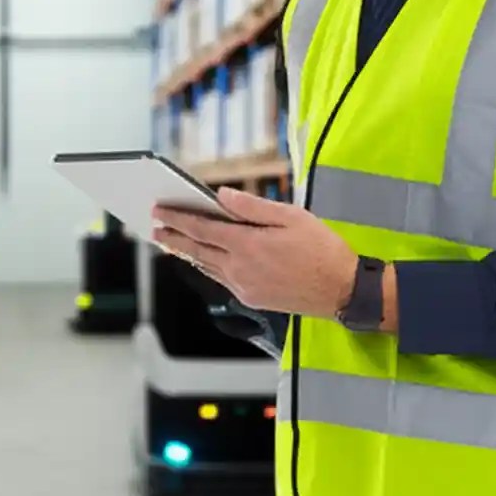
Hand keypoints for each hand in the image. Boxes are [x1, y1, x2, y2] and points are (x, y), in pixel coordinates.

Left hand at [152, 187, 359, 317]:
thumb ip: (253, 207)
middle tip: (154, 227)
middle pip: (197, 250)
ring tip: (170, 242)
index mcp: (248, 245)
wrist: (342, 290)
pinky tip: (203, 260)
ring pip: (207, 267)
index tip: (159, 210)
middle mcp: (239, 269)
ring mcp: (244, 287)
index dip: (177, 218)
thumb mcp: (292, 217)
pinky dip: (207, 266)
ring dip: (186, 253)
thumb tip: (223, 196)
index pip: (202, 228)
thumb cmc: (322, 249)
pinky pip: (221, 279)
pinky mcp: (252, 299)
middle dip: (173, 236)